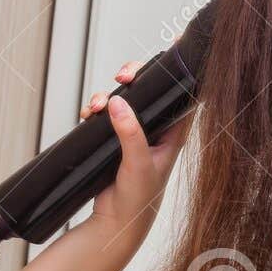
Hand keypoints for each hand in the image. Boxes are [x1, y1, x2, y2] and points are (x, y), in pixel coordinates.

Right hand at [80, 59, 194, 243]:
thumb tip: (118, 103)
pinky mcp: (117, 140)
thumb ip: (130, 133)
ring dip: (108, 96)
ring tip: (95, 105)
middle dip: (134, 77)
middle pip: (149, 89)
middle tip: (122, 77)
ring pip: (125, 100)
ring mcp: (136, 134)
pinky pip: (107, 115)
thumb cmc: (139, 199)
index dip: (177, 70)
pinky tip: (88, 114)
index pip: (182, 93)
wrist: (117, 222)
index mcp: (173, 132)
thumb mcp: (138, 163)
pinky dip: (97, 110)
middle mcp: (157, 129)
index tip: (171, 48)